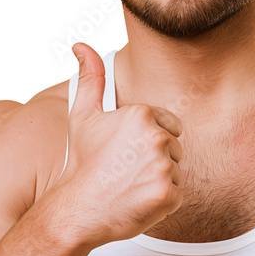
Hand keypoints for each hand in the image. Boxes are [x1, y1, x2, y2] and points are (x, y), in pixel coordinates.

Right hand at [50, 43, 183, 247]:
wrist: (77, 210)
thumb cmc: (81, 163)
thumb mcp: (83, 116)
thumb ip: (90, 78)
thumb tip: (81, 45)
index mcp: (142, 115)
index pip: (170, 127)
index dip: (148, 143)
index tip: (124, 154)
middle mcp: (157, 138)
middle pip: (175, 150)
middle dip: (155, 162)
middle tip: (124, 172)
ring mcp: (164, 167)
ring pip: (176, 172)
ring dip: (158, 181)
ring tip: (129, 187)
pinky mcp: (169, 194)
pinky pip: (177, 195)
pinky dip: (161, 202)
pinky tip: (136, 201)